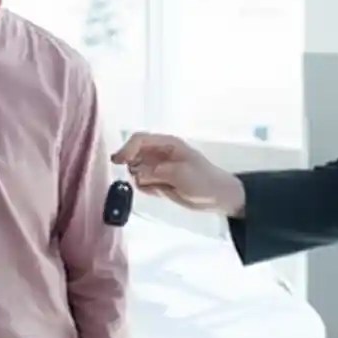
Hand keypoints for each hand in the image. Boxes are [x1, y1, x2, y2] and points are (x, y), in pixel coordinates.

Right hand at [111, 132, 245, 216]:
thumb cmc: (203, 180)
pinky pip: (142, 183)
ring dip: (140, 179)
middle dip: (133, 166)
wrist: (218, 197)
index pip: (139, 140)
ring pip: (136, 170)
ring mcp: (157, 168)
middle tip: (144, 179)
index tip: (119, 162)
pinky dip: (147, 188)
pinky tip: (161, 192)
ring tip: (159, 187)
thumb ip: (156, 172)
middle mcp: (159, 154)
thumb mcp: (180, 174)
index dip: (127, 148)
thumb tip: (137, 174)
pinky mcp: (158, 182)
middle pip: (133, 154)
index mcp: (167, 144)